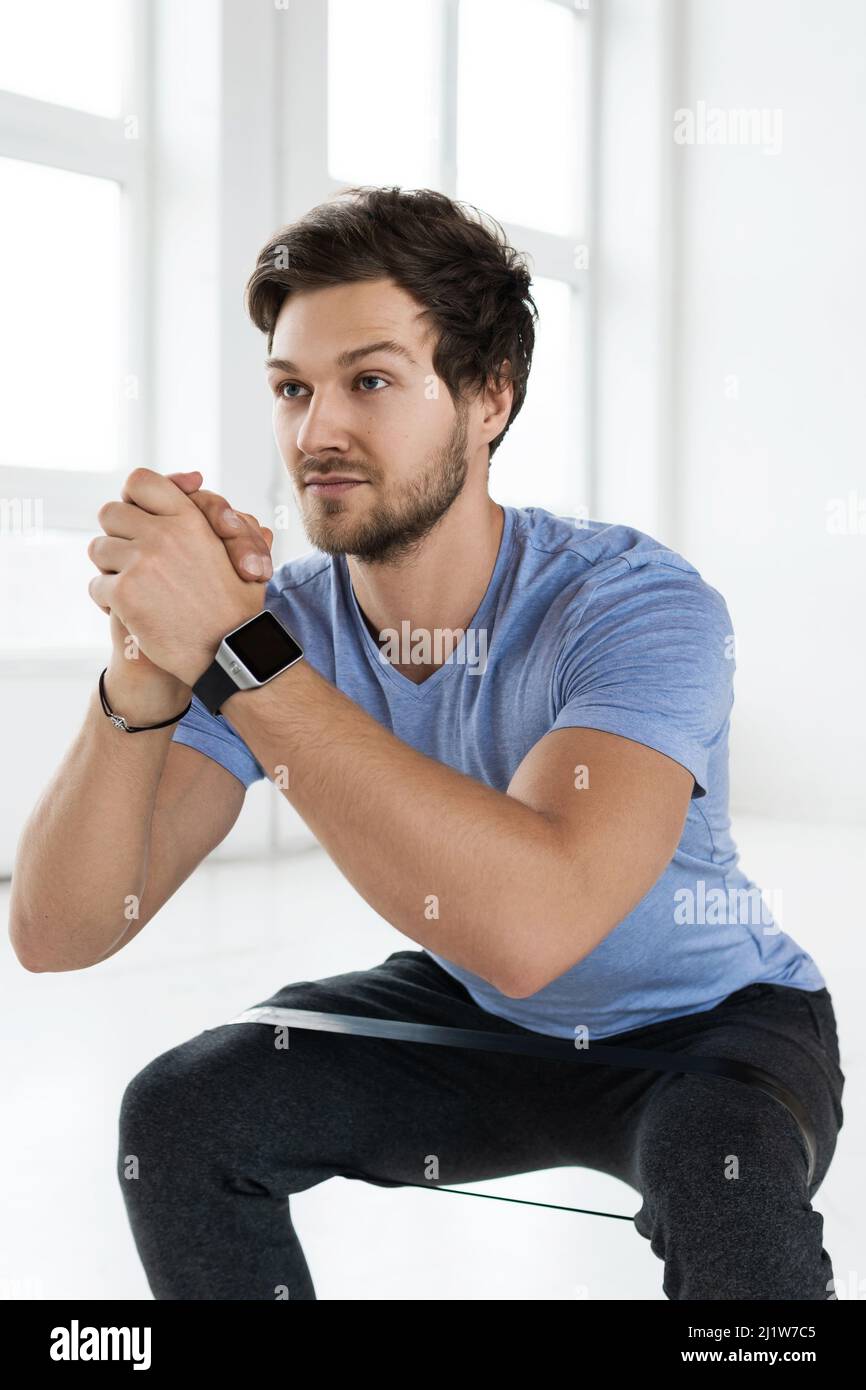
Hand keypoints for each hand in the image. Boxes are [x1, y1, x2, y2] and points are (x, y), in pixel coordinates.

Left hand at [88, 468, 268, 685]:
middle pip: (110, 513)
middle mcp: (162, 534)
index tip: (139, 516)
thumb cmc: (238, 604)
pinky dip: (108, 601)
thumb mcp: (240, 546)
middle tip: (133, 557)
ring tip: (133, 587)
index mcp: (189, 519)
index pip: (140, 482)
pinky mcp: (125, 593)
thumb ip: (215, 512)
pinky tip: (130, 613)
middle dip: (118, 534)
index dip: (134, 498)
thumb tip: (191, 478)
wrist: (231, 651)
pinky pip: (97, 586)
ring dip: (111, 568)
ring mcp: (141, 563)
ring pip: (99, 549)